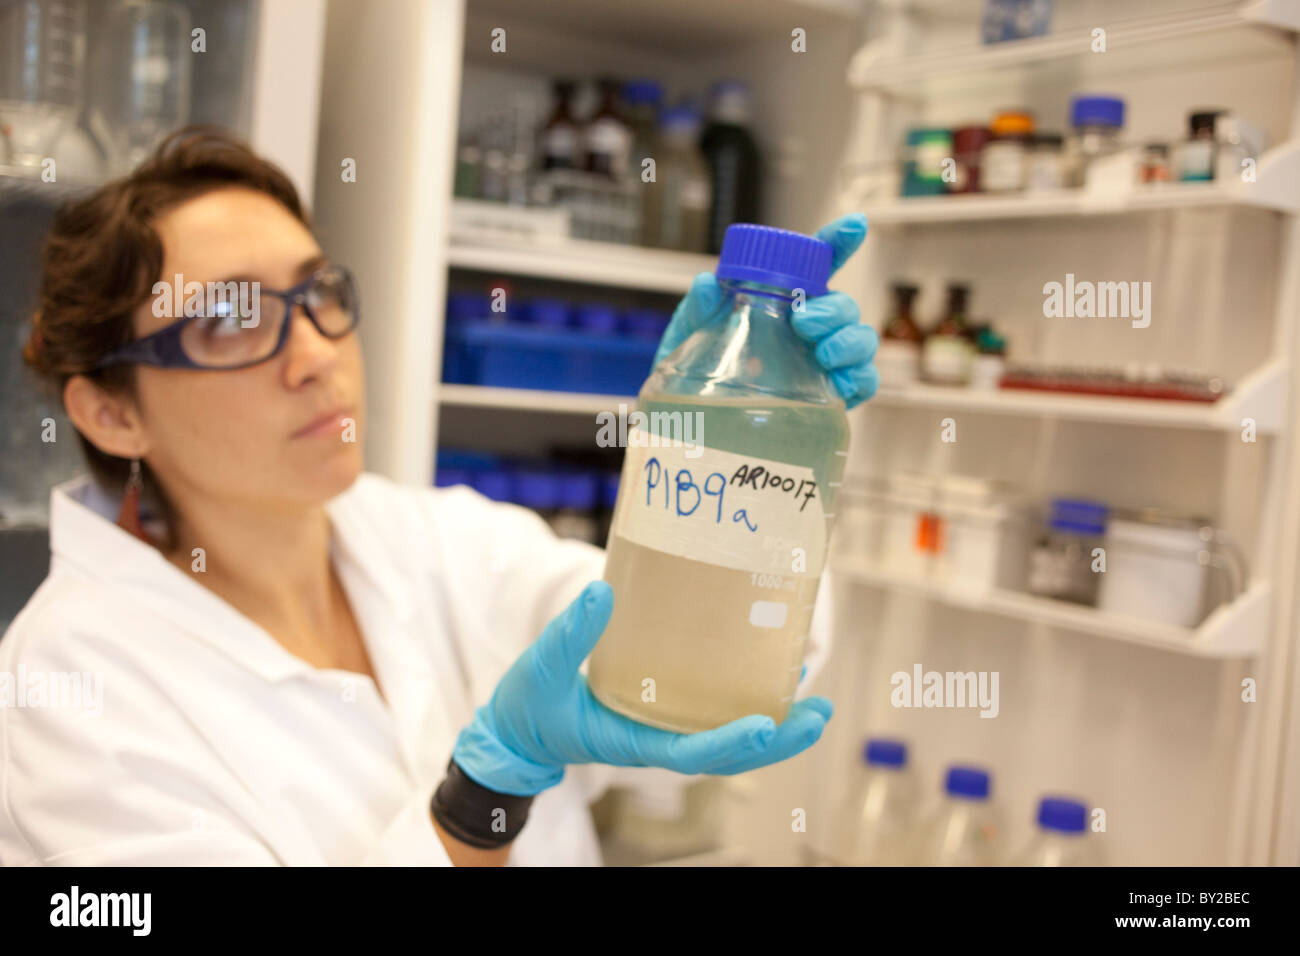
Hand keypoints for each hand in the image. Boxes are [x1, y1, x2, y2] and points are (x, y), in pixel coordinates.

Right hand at [451, 581, 833, 795]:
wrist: (519, 728)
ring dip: (776, 724)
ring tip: (815, 699)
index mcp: (632, 741)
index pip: (691, 752)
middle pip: (730, 752)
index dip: (732, 742)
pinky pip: (715, 714)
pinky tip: (771, 672)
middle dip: (779, 738)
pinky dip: (749, 701)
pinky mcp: (665, 712)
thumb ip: (570, 634)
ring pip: (730, 736)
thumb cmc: (529, 707)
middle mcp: (659, 740)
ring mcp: (665, 729)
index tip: (767, 725)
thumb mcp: (540, 669)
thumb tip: (603, 592)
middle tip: (820, 712)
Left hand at [653, 213, 878, 409]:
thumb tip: (706, 284)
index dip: (837, 243)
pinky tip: (842, 384)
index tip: (855, 225)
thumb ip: (697, 310)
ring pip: (859, 340)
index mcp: (781, 302)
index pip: (813, 266)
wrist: (692, 423)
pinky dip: (860, 379)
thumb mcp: (687, 336)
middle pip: (842, 306)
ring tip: (824, 354)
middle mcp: (809, 328)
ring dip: (850, 341)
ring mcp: (823, 362)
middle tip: (802, 320)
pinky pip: (862, 383)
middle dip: (832, 309)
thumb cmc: (694, 371)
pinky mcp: (829, 398)